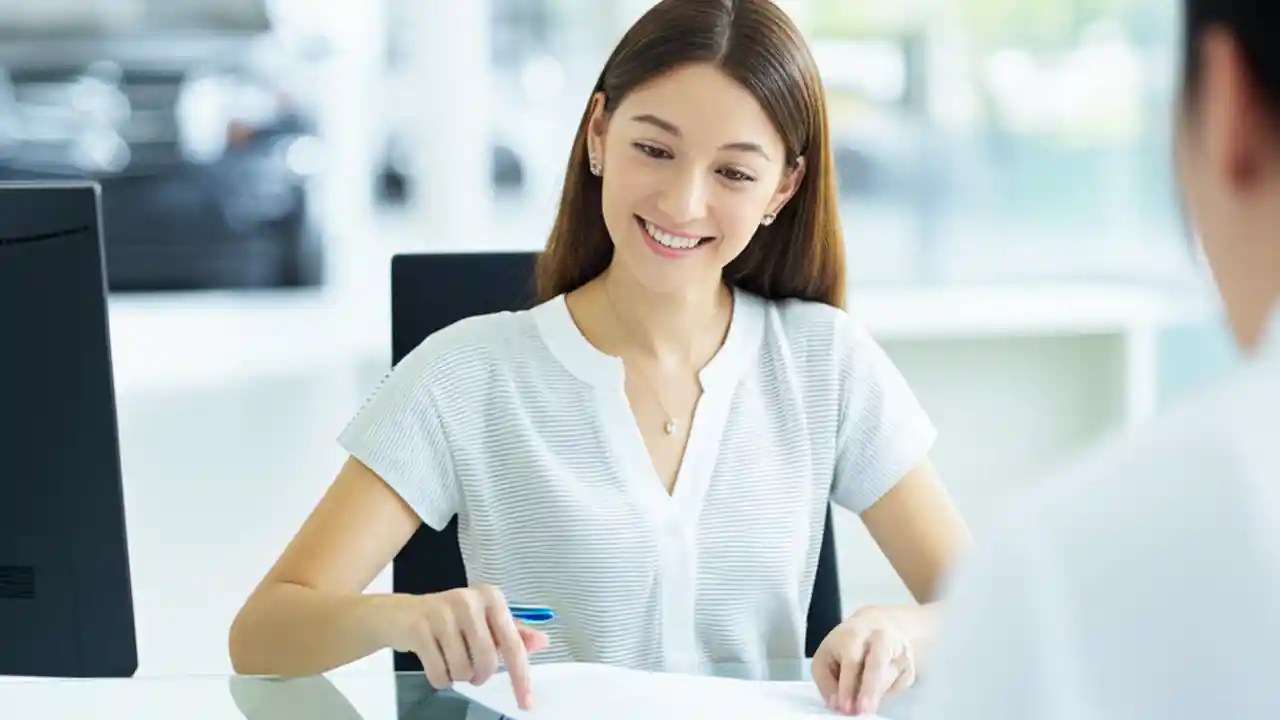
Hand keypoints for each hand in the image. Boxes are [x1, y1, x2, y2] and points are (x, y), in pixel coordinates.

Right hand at [393, 584, 549, 708]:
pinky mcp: (419, 628)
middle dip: (480, 675)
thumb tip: (542, 641)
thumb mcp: (483, 621)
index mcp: (491, 598)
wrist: (401, 614)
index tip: (526, 702)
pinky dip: (440, 679)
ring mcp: (442, 613)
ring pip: (462, 670)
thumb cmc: (449, 619)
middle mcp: (469, 600)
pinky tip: (435, 662)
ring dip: (458, 676)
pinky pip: (438, 674)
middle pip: (488, 661)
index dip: (521, 677)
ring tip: (450, 659)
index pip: (513, 644)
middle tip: (471, 669)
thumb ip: (512, 632)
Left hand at [811, 608, 915, 715]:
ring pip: (887, 682)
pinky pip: (895, 689)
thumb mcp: (826, 656)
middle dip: (869, 691)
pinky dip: (881, 696)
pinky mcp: (909, 670)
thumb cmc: (847, 645)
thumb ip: (826, 682)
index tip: (844, 707)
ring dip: (872, 697)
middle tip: (862, 712)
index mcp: (855, 634)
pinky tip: (873, 690)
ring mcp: (899, 654)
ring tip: (861, 705)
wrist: (880, 627)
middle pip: (877, 666)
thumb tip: (836, 705)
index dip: (848, 686)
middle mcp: (881, 640)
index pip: (852, 661)